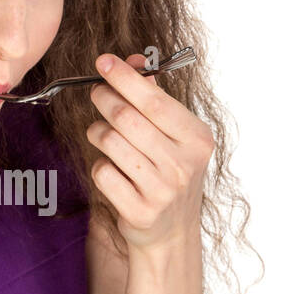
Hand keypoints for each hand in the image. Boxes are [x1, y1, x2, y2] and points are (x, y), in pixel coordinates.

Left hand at [87, 52, 214, 249]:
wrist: (171, 232)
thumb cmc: (170, 174)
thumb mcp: (174, 135)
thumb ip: (155, 97)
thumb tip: (134, 60)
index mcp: (197, 139)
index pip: (154, 101)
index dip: (125, 78)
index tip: (103, 62)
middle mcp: (183, 164)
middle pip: (127, 119)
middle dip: (105, 99)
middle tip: (96, 93)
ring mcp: (162, 190)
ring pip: (111, 143)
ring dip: (97, 132)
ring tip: (101, 134)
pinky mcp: (139, 211)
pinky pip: (102, 172)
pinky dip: (99, 165)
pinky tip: (111, 168)